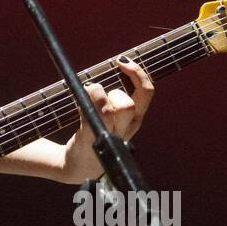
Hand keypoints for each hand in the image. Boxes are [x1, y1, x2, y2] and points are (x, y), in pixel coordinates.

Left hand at [61, 57, 154, 183]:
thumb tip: (117, 63)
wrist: (79, 164)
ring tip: (88, 92)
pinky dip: (86, 103)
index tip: (121, 60)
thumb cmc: (96, 131)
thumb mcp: (112, 112)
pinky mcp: (91, 141)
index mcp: (135, 118)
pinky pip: (90, 120)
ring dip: (96, 96)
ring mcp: (110, 137)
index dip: (137, 73)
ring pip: (110, 112)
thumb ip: (115, 92)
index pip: (146, 92)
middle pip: (128, 104)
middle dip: (113, 91)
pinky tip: (80, 98)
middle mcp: (127, 128)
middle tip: (97, 89)